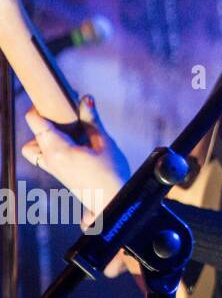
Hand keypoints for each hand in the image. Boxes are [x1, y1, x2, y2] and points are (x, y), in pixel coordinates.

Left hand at [23, 95, 129, 230]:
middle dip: (45, 124)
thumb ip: (91, 119)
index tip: (53, 99)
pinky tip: (75, 145)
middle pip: (34, 136)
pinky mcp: (58, 174)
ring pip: (35, 149)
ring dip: (46, 138)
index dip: (40, 107)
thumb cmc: (111, 172)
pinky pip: (45, 157)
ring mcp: (52, 169)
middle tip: (66, 118)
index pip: (35, 122)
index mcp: (58, 150)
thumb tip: (85, 97)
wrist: (112, 200)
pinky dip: (52, 148)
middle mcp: (49, 160)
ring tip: (70, 133)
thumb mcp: (104, 142)